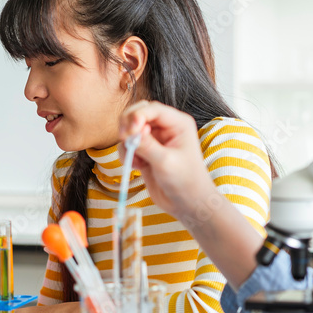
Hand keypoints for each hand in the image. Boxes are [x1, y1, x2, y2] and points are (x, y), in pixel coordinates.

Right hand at [120, 101, 217, 222]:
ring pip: (131, 129)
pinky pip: (129, 145)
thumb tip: (129, 134)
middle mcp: (166, 128)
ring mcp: (155, 140)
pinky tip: (137, 166)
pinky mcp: (146, 152)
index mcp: (178, 123)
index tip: (130, 131)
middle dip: (128, 124)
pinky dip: (127, 154)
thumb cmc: (185, 182)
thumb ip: (146, 146)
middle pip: (139, 113)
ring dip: (127, 142)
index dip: (138, 116)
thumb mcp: (165, 162)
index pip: (153, 109)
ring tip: (135, 159)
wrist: (187, 204)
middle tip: (125, 139)